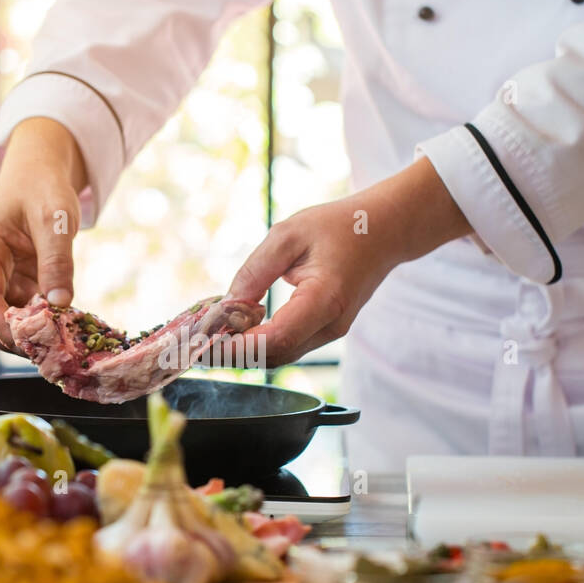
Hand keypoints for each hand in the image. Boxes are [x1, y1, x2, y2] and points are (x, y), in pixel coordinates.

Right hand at [0, 117, 87, 351]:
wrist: (38, 173)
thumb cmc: (42, 187)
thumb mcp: (55, 218)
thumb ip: (57, 260)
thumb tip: (59, 302)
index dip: (6, 326)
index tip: (36, 342)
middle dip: (15, 338)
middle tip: (53, 350)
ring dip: (26, 335)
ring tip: (60, 341)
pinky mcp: (9, 286)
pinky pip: (17, 315)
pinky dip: (36, 326)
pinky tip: (61, 328)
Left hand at [228, 158, 471, 366]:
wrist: (385, 230)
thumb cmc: (340, 226)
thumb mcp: (289, 234)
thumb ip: (255, 271)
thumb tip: (226, 305)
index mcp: (325, 299)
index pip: (276, 340)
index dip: (238, 347)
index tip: (206, 341)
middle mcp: (330, 325)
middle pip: (275, 356)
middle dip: (234, 354)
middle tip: (198, 342)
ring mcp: (331, 332)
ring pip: (281, 356)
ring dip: (245, 351)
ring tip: (211, 335)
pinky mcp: (327, 330)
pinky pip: (289, 345)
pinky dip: (261, 343)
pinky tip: (238, 328)